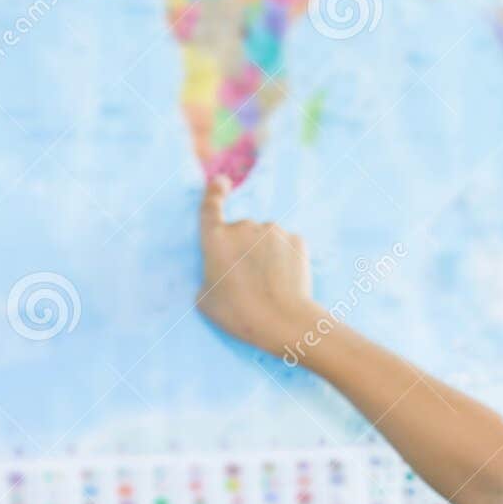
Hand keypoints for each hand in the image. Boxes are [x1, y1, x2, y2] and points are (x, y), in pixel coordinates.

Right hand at [197, 176, 319, 358]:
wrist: (285, 322)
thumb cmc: (239, 314)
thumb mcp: (205, 299)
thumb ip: (209, 275)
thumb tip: (220, 270)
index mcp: (216, 238)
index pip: (210, 206)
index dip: (215, 192)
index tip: (221, 182)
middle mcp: (244, 226)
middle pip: (241, 231)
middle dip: (242, 248)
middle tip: (246, 280)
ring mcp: (274, 231)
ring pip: (266, 238)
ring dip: (265, 253)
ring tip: (268, 285)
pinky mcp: (297, 241)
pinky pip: (287, 246)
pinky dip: (286, 259)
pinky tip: (286, 281)